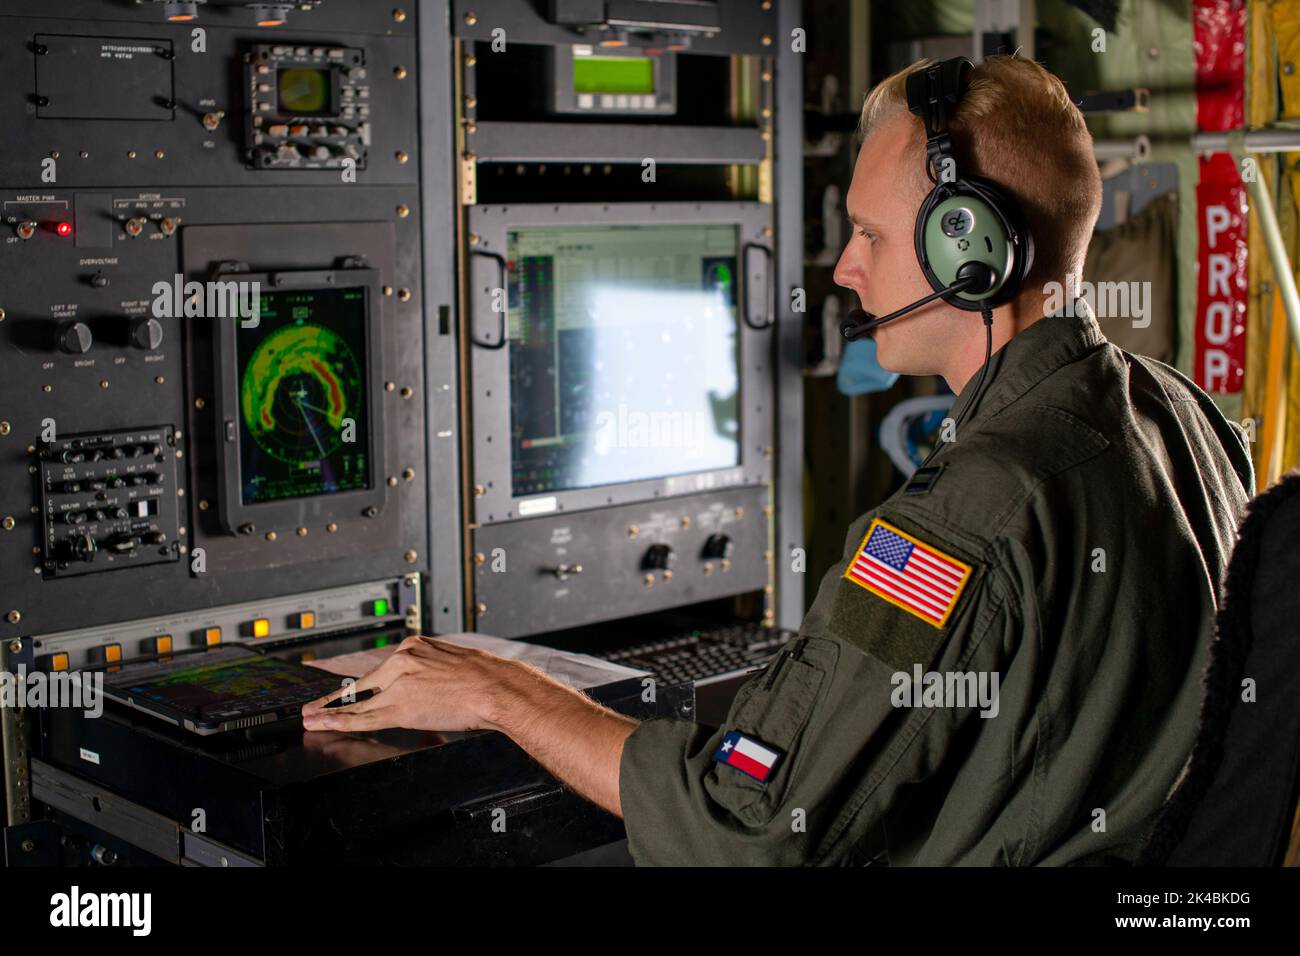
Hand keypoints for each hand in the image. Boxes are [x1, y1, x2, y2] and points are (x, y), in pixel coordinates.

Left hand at [301, 635, 512, 733]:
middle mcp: (402, 660)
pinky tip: (325, 724)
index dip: (358, 684)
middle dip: (335, 698)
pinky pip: (365, 718)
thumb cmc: (485, 678)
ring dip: (330, 712)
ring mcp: (399, 684)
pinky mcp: (400, 707)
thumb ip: (430, 669)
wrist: (496, 688)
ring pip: (359, 703)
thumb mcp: (452, 661)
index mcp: (414, 646)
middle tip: (313, 706)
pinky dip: (341, 722)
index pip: (379, 670)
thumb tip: (425, 683)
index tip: (345, 690)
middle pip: (363, 685)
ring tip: (311, 719)